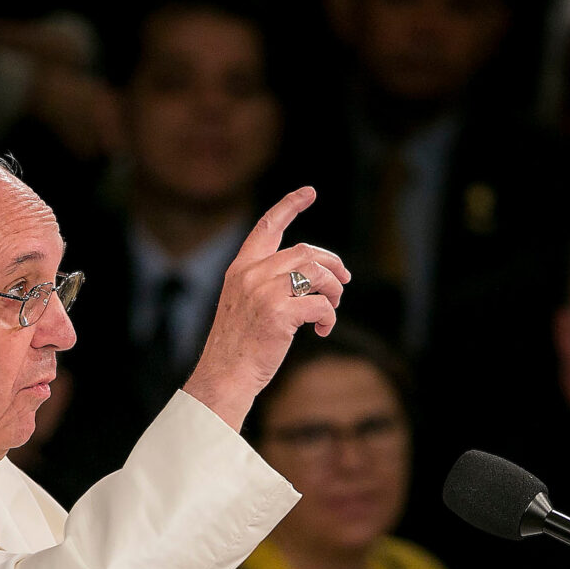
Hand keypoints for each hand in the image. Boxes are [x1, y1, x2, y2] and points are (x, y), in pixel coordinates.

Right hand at [184, 188, 350, 428]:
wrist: (225, 375)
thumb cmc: (239, 346)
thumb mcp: (245, 304)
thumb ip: (267, 283)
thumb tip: (313, 276)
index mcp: (240, 268)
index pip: (267, 227)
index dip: (289, 206)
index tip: (309, 192)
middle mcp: (251, 274)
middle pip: (306, 252)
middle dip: (332, 265)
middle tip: (344, 283)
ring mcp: (264, 292)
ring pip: (317, 275)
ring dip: (334, 292)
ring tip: (333, 308)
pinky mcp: (280, 313)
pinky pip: (321, 305)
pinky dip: (329, 317)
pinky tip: (322, 331)